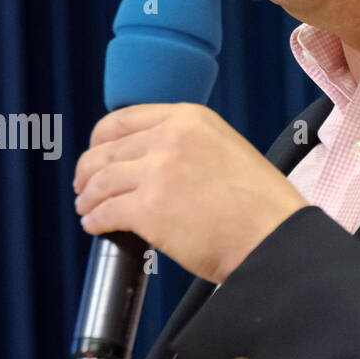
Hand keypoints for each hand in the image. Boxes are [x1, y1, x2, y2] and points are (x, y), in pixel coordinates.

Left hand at [73, 103, 307, 282]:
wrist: (275, 239)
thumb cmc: (262, 208)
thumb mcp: (229, 151)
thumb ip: (191, 147)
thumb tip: (154, 162)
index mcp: (190, 118)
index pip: (124, 120)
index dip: (100, 140)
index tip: (96, 153)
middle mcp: (169, 138)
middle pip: (106, 151)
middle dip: (89, 172)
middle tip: (85, 187)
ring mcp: (156, 173)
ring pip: (100, 182)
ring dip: (89, 198)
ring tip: (87, 209)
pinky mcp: (148, 210)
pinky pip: (106, 212)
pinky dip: (96, 220)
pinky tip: (97, 226)